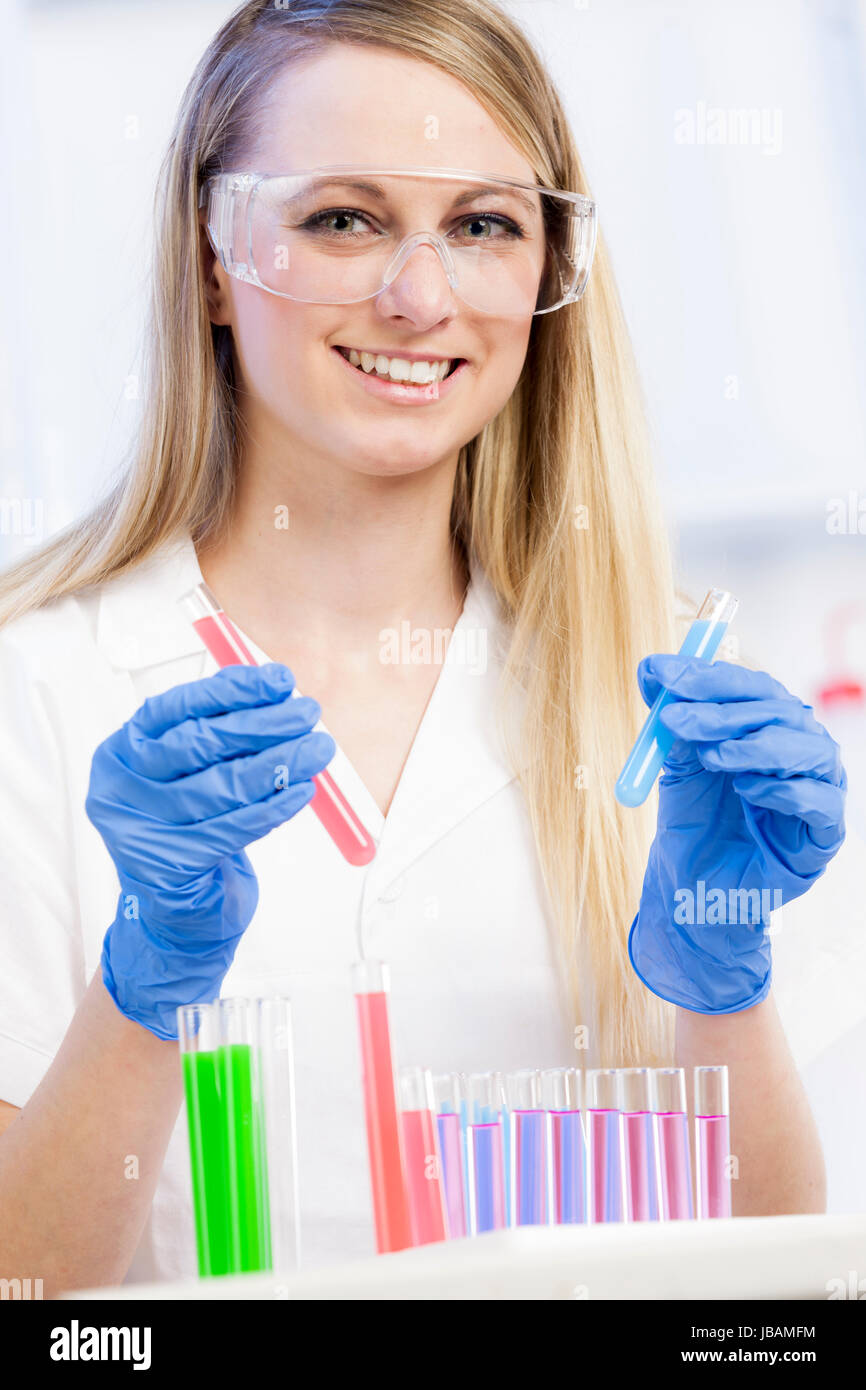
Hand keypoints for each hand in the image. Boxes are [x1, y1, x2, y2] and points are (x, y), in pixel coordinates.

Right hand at [86, 664, 334, 1037]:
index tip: (279, 681)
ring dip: (277, 764)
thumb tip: (276, 690)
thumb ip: (221, 731)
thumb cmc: (190, 829)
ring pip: (220, 787)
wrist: (178, 914)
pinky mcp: (168, 867)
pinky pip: (233, 829)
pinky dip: (274, 807)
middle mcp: (120, 788)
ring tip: (316, 750)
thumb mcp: (195, 773)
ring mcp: (139, 831)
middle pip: (197, 744)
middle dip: (262, 725)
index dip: (230, 691)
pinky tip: (302, 791)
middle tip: (307, 713)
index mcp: (121, 752)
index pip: (176, 707)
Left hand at [627, 655, 845, 1013]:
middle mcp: (800, 750)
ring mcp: (818, 789)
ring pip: (807, 748)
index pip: (750, 687)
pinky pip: (819, 801)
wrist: (693, 891)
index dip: (708, 677)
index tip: (661, 676)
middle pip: (777, 711)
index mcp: (768, 727)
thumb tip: (651, 670)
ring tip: (712, 759)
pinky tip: (747, 793)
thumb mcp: (679, 765)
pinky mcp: (824, 834)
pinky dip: (783, 791)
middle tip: (674, 720)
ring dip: (754, 746)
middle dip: (721, 712)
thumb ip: (674, 723)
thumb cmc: (693, 824)